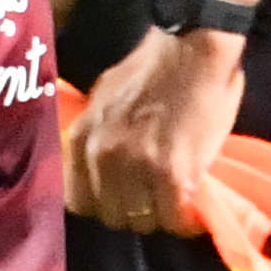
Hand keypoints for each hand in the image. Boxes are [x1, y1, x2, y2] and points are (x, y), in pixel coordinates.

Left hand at [67, 24, 246, 234]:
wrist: (192, 48)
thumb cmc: (152, 69)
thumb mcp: (104, 99)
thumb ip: (97, 136)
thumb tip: (98, 165)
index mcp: (81, 138)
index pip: (77, 201)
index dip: (103, 203)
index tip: (122, 198)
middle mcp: (102, 156)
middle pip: (111, 216)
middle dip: (134, 212)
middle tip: (154, 200)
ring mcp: (136, 166)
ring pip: (142, 222)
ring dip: (160, 216)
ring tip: (175, 203)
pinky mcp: (173, 173)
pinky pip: (173, 218)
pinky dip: (184, 220)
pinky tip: (193, 210)